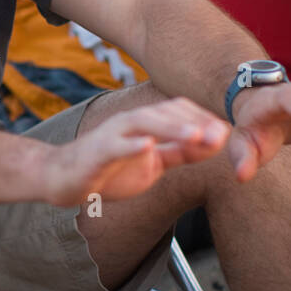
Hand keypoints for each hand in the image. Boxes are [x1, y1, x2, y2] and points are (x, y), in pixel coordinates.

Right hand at [42, 97, 229, 206]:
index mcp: (144, 123)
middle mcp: (129, 123)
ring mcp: (111, 135)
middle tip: (220, 134)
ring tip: (196, 136)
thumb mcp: (153, 164)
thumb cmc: (109, 170)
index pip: (176, 111)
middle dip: (194, 122)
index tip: (226, 131)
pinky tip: (147, 147)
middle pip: (164, 113)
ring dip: (171, 128)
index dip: (202, 119)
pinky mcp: (96, 153)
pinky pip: (114, 146)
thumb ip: (180, 153)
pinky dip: (131, 145)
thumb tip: (214, 143)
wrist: (64, 179)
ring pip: (143, 124)